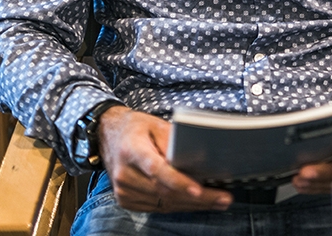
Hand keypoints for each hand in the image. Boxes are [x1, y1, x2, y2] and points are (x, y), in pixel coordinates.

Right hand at [98, 106, 232, 212]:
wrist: (108, 135)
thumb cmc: (136, 128)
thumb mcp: (156, 124)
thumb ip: (173, 142)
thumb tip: (194, 159)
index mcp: (132, 150)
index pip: (157, 170)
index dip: (179, 182)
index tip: (199, 190)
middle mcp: (125, 174)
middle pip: (165, 192)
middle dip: (198, 198)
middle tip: (224, 198)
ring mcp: (123, 190)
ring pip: (163, 204)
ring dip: (192, 205)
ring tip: (218, 201)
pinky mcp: (125, 200)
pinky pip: (157, 208)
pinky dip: (178, 205)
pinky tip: (196, 202)